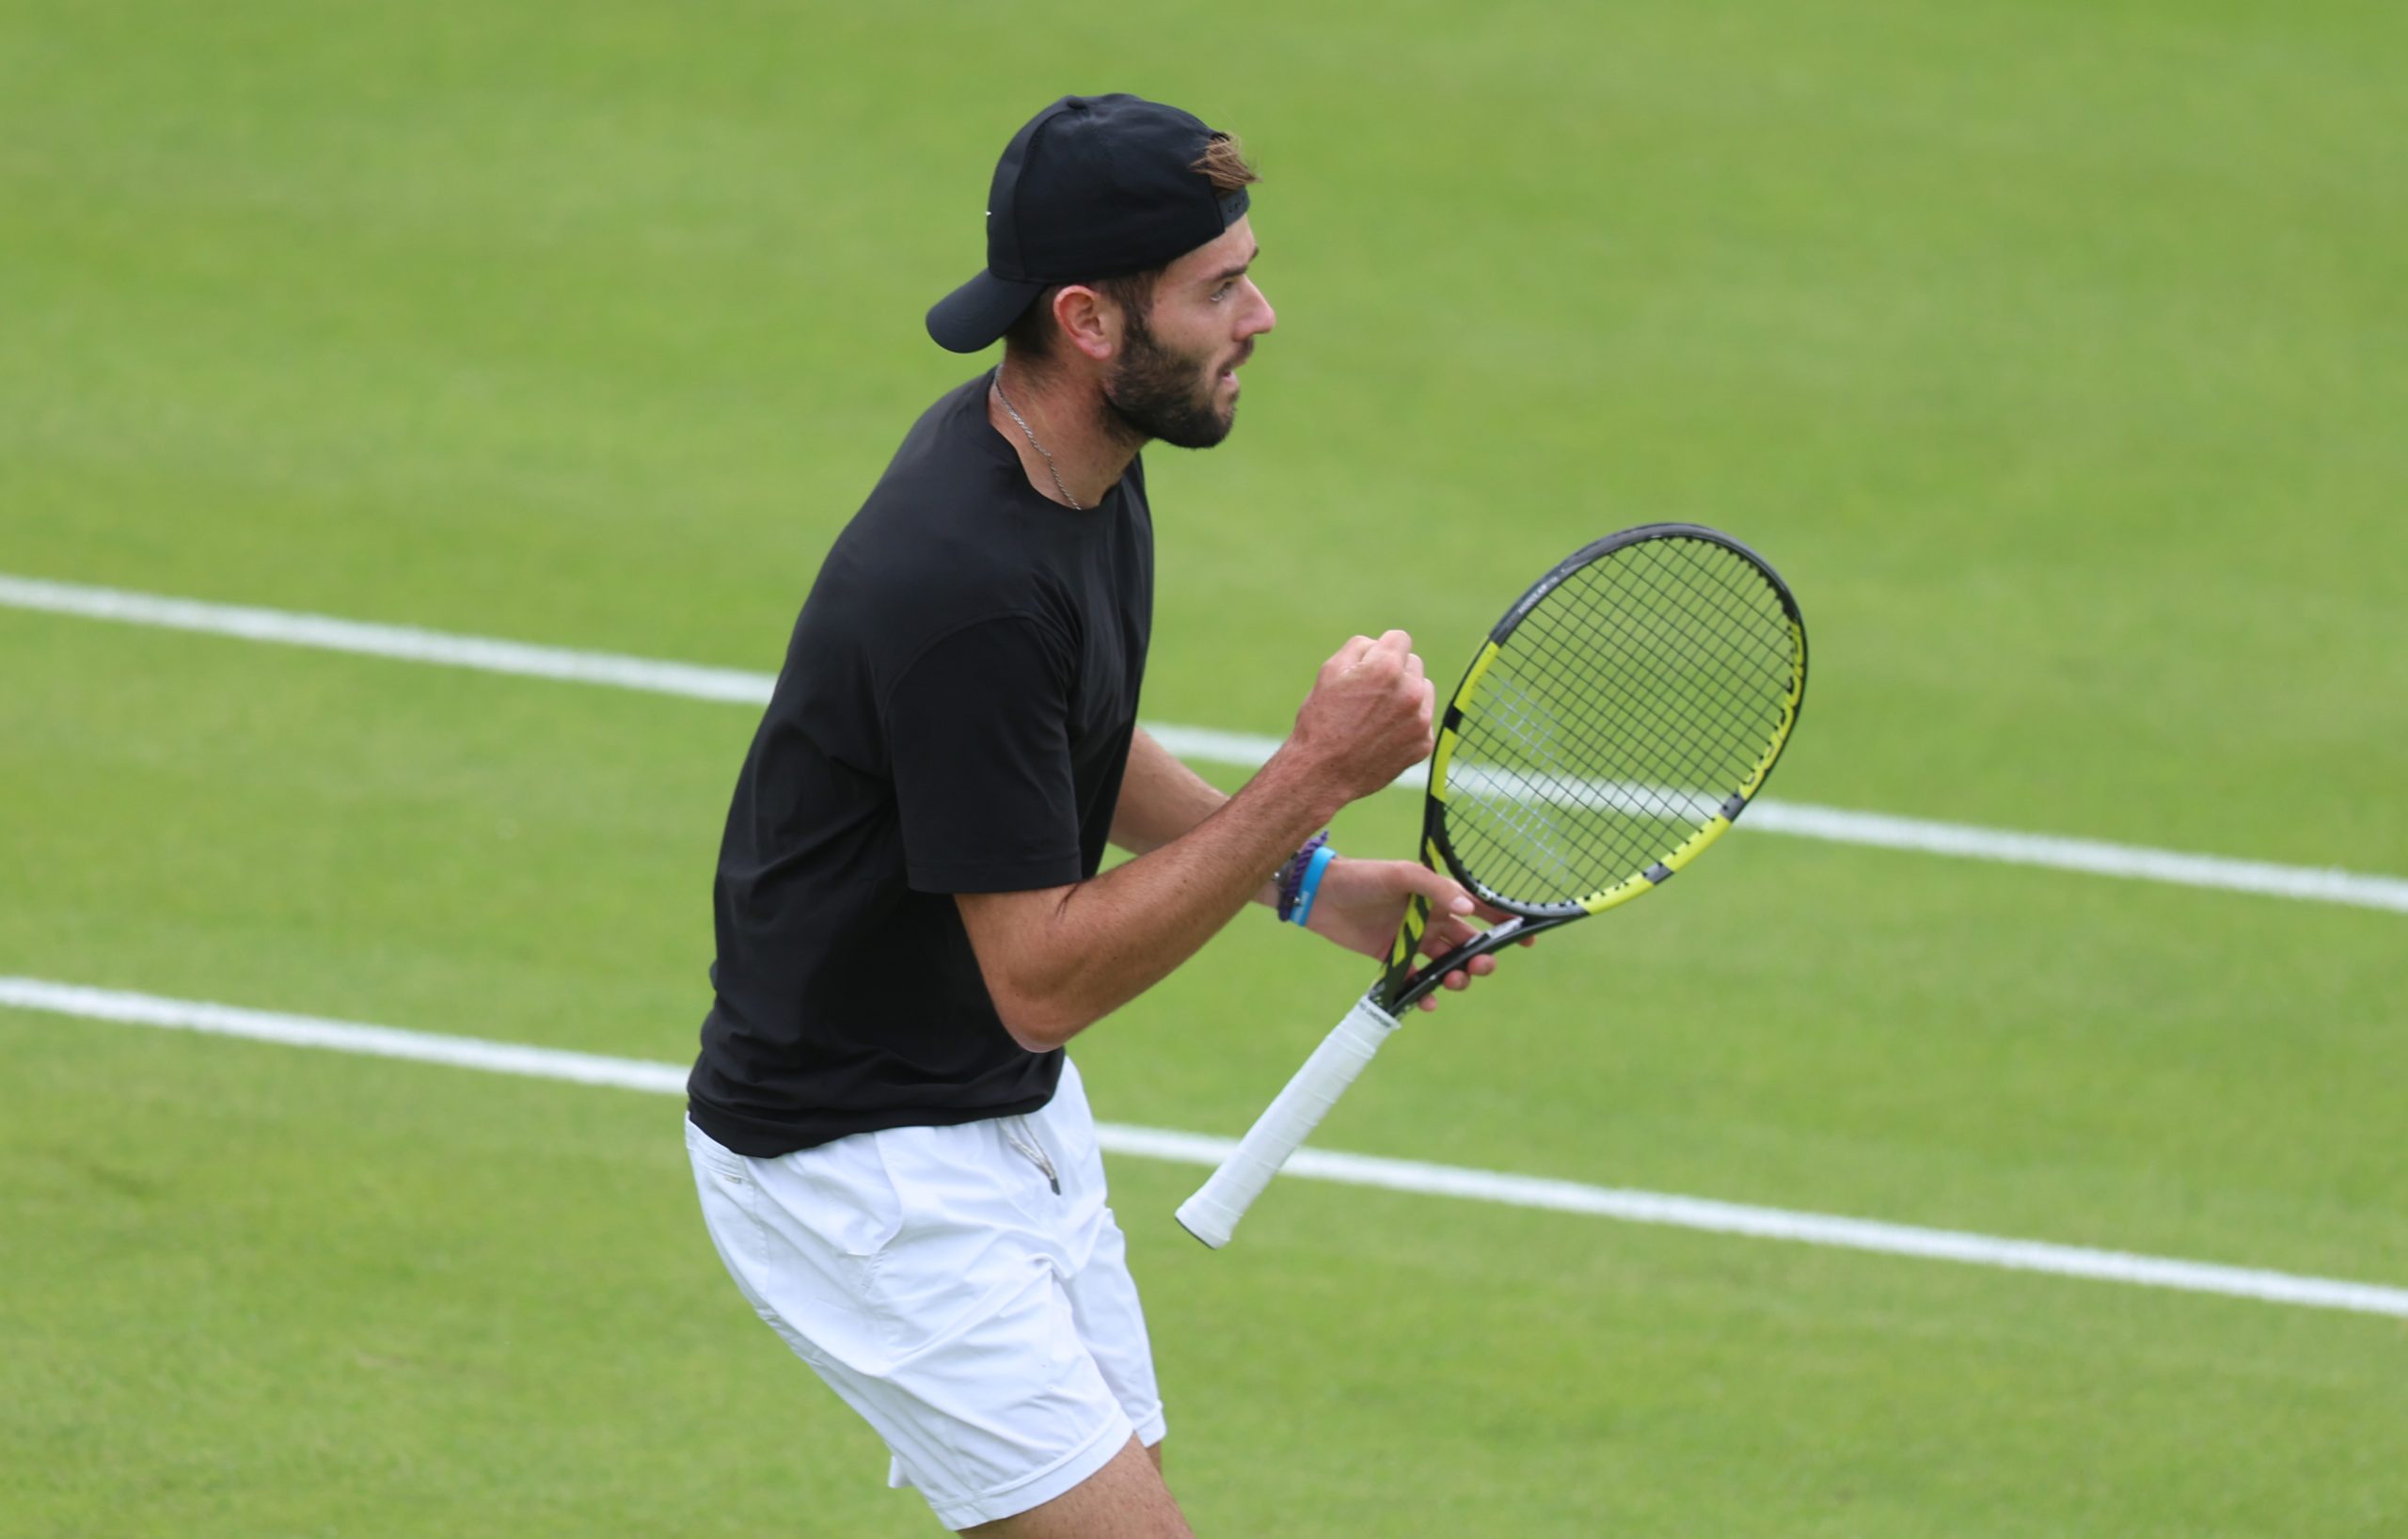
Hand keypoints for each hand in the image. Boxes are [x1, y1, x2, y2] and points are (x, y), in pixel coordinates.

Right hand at [1284, 631, 1434, 804]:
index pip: (1400, 638)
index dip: (1381, 649)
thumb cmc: (1321, 720)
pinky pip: (1422, 719)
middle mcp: (1411, 692)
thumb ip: (1359, 646)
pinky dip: (1407, 723)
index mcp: (1387, 668)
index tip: (1369, 664)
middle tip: (1368, 694)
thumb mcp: (1329, 671)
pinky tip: (1383, 734)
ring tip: (1376, 714)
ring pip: (1423, 690)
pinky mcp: (1424, 744)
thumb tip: (1380, 644)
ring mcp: (1421, 720)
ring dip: (1406, 694)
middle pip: (1413, 663)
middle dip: (1394, 672)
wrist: (1323, 773)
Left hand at [1303, 857, 1534, 1011]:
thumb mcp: (1401, 875)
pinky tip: (1428, 1001)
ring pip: (1446, 964)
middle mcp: (1429, 918)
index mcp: (1437, 895)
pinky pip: (1416, 980)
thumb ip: (1434, 889)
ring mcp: (1411, 940)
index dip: (1504, 922)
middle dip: (1481, 958)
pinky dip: (1425, 993)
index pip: (1479, 908)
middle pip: (1467, 943)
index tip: (1528, 937)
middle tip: (1480, 967)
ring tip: (1452, 983)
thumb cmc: (1362, 876)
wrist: (1319, 894)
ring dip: (1456, 977)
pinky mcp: (1391, 958)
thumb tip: (1469, 909)